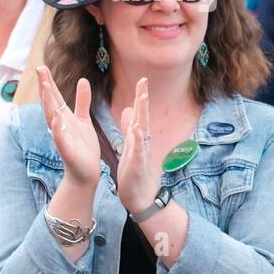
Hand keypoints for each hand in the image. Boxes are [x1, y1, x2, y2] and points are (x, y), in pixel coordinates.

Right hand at [37, 65, 99, 188]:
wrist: (86, 172)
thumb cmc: (83, 146)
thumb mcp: (83, 119)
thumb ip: (82, 101)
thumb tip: (82, 80)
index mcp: (64, 117)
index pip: (54, 97)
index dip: (48, 82)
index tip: (42, 67)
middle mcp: (59, 125)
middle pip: (50, 103)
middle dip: (45, 87)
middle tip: (39, 69)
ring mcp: (61, 137)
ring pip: (52, 117)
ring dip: (48, 103)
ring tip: (46, 87)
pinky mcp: (67, 150)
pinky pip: (60, 138)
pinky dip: (57, 128)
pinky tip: (56, 118)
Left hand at [115, 78, 157, 213]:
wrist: (138, 194)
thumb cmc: (134, 169)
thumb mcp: (131, 144)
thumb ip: (130, 126)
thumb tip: (129, 108)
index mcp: (138, 136)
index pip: (140, 113)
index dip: (141, 96)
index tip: (142, 79)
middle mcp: (142, 141)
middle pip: (143, 116)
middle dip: (143, 99)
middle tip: (144, 81)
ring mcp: (141, 152)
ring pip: (143, 130)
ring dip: (142, 115)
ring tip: (142, 99)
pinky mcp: (137, 165)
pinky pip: (138, 150)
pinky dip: (138, 140)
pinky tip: (136, 130)